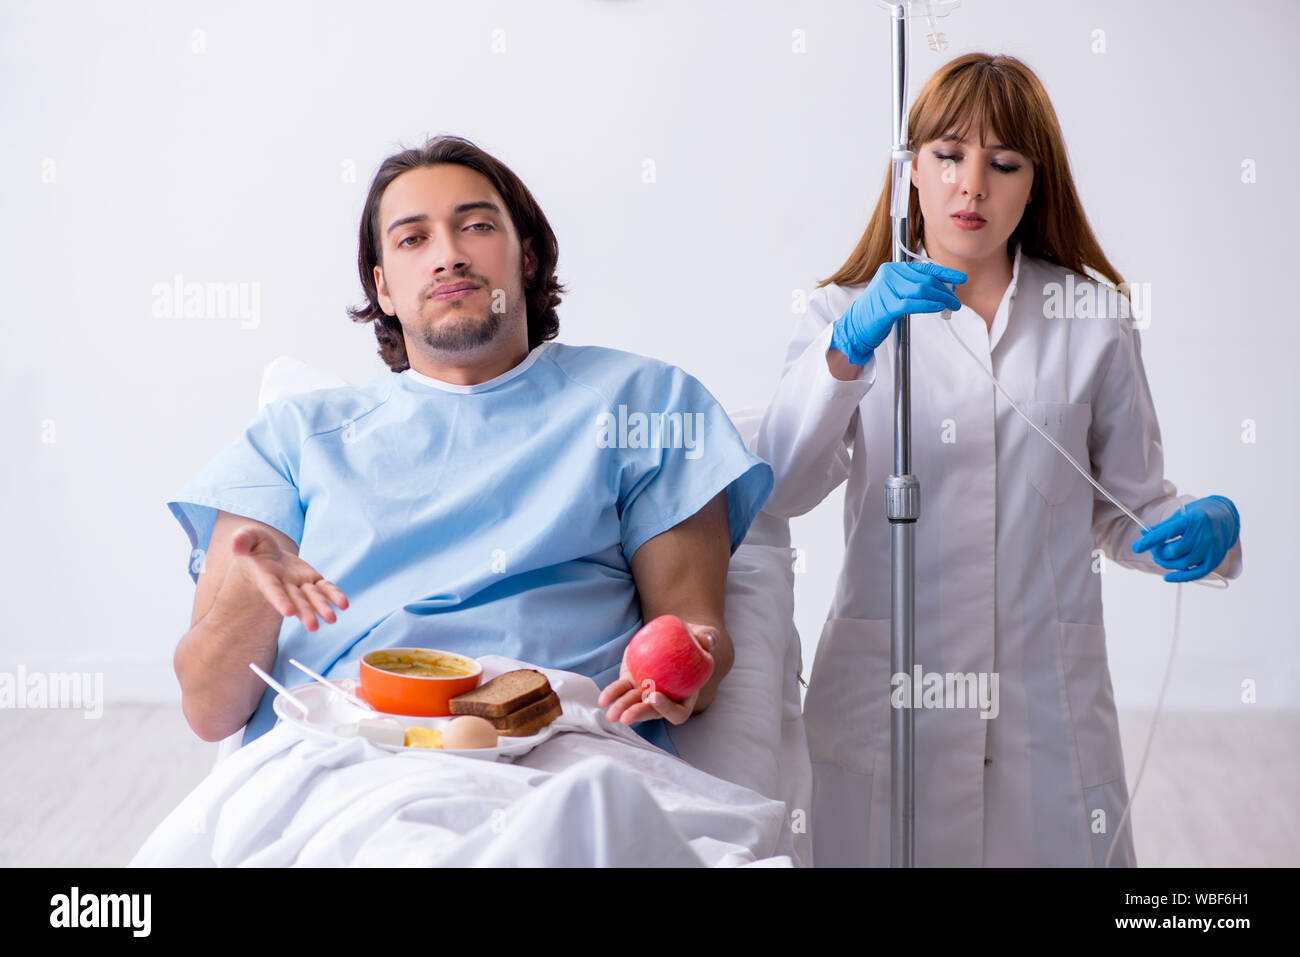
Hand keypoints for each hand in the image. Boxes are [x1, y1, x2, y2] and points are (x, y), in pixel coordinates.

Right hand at [229, 524, 348, 630]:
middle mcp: (284, 585)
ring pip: (312, 597)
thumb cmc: (255, 546)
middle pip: (295, 600)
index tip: (288, 612)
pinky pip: (324, 588)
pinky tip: (344, 604)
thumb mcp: (248, 537)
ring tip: (333, 620)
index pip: (273, 590)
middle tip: (313, 627)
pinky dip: (334, 595)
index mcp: (266, 577)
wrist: (267, 554)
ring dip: (322, 608)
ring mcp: (299, 584)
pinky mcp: (311, 580)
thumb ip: (243, 540)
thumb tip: (236, 543)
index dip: (280, 600)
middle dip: (304, 612)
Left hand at [598, 622, 716, 726]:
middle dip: (638, 714)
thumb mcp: (704, 636)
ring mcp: (646, 694)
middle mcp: (664, 701)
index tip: (654, 696)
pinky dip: (612, 694)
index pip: (678, 712)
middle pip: (652, 713)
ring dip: (621, 709)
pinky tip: (603, 699)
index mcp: (685, 697)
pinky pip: (621, 690)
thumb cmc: (695, 639)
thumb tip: (707, 641)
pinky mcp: (632, 683)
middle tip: (626, 716)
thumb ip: (707, 639)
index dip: (667, 709)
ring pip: (633, 705)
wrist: (676, 636)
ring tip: (610, 712)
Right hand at [829, 260, 965, 364]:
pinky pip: (913, 304)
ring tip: (951, 307)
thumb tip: (942, 288)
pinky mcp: (886, 307)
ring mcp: (886, 290)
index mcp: (892, 269)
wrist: (855, 326)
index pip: (924, 268)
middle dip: (945, 290)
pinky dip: (929, 305)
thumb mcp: (894, 292)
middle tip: (956, 301)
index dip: (945, 272)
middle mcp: (888, 275)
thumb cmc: (877, 311)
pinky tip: (939, 308)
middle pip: (925, 280)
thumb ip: (913, 286)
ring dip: (941, 298)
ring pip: (922, 290)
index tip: (961, 278)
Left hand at [1131, 495, 1239, 582]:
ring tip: (1161, 559)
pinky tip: (1168, 577)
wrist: (1226, 516)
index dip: (1150, 540)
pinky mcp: (1215, 559)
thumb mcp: (1181, 515)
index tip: (1136, 547)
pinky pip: (1197, 573)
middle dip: (1158, 553)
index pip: (1167, 532)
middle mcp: (1203, 534)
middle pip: (1174, 551)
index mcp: (1192, 520)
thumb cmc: (1199, 514)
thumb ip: (1163, 526)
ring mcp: (1211, 548)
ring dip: (1167, 564)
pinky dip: (1180, 577)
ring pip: (1184, 563)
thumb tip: (1144, 533)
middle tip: (1153, 550)